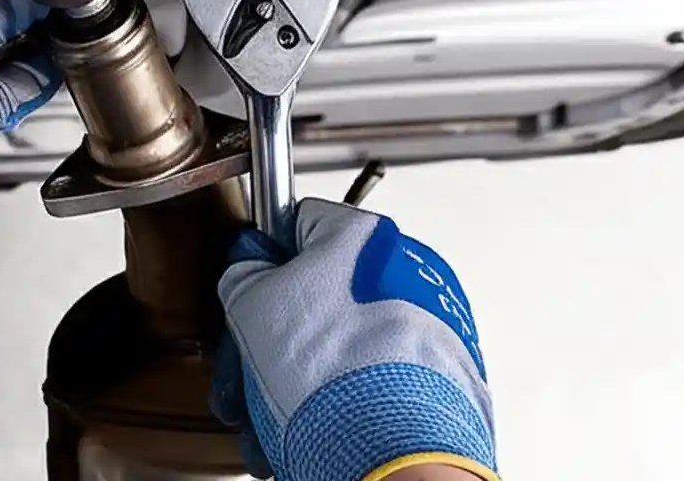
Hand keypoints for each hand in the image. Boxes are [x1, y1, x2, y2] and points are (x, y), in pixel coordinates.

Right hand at [212, 199, 498, 480]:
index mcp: (366, 239)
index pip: (299, 227)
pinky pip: (369, 379)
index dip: (261, 264)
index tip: (245, 294)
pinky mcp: (440, 379)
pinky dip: (334, 402)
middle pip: (313, 298)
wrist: (394, 457)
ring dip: (290, 381)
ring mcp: (427, 328)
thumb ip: (243, 273)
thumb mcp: (251, 305)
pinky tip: (303, 432)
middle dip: (269, 343)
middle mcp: (406, 275)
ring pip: (335, 346)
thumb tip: (247, 268)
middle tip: (248, 373)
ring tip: (268, 421)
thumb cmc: (334, 378)